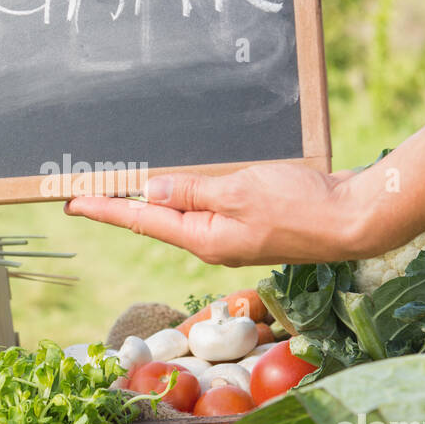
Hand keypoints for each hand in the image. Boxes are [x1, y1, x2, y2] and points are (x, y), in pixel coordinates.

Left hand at [64, 162, 362, 266]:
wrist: (353, 220)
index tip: (70, 200)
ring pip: (183, 211)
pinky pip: (209, 205)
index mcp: (205, 238)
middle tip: (82, 189)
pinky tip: (178, 182)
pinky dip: (187, 192)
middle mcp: (213, 241)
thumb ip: (193, 191)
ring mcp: (233, 234)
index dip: (104, 208)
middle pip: (156, 218)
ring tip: (118, 185)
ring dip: (152, 197)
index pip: (142, 220)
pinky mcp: (252, 222)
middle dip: (119, 203)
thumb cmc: (303, 206)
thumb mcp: (240, 191)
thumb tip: (150, 192)